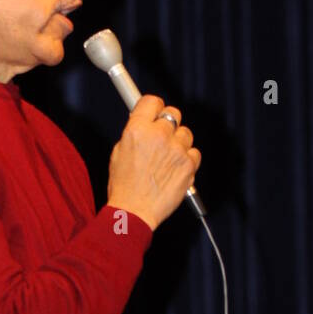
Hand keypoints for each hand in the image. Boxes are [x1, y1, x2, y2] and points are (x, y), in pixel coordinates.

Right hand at [106, 95, 200, 231]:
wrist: (134, 212)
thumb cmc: (123, 186)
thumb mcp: (118, 152)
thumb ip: (134, 133)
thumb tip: (145, 122)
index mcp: (137, 130)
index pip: (152, 101)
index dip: (154, 107)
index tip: (156, 112)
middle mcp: (158, 135)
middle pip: (173, 113)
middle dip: (168, 123)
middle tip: (162, 137)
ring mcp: (176, 149)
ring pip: (186, 133)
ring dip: (179, 143)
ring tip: (167, 160)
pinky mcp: (188, 164)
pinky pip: (194, 152)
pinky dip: (187, 159)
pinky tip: (175, 170)